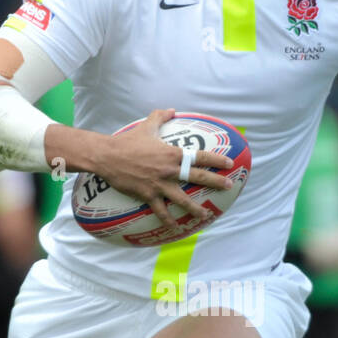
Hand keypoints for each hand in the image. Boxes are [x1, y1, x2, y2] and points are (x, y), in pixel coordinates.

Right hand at [96, 109, 233, 226]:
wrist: (108, 156)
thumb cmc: (127, 141)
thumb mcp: (146, 126)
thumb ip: (160, 117)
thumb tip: (171, 110)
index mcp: (173, 154)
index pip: (200, 156)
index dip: (216, 160)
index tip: (229, 163)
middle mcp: (170, 170)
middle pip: (198, 177)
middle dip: (216, 182)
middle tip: (229, 186)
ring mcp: (160, 184)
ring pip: (182, 200)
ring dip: (195, 209)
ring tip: (205, 214)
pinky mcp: (148, 195)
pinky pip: (161, 211)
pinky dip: (168, 220)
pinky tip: (175, 227)